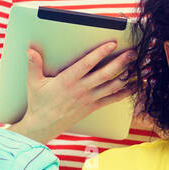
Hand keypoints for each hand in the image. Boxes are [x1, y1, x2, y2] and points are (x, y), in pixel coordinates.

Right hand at [11, 41, 134, 141]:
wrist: (43, 126)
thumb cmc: (39, 103)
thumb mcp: (34, 82)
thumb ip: (34, 64)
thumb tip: (30, 49)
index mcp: (68, 80)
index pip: (87, 64)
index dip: (100, 53)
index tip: (112, 44)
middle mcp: (81, 89)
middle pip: (105, 74)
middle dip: (121, 62)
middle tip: (133, 53)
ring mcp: (89, 99)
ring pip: (112, 86)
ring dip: (126, 76)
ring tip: (138, 66)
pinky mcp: (93, 107)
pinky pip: (112, 99)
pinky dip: (124, 92)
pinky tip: (134, 86)